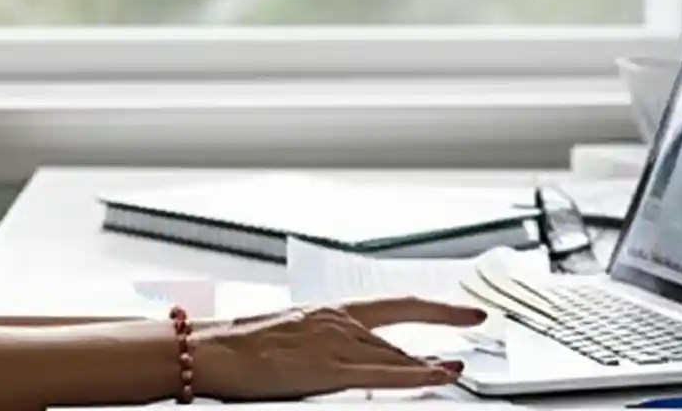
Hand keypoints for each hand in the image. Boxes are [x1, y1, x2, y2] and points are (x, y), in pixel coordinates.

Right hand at [193, 296, 485, 401]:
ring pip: (395, 355)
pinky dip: (416, 375)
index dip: (433, 306)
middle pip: (400, 332)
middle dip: (441, 330)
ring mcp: (335, 344)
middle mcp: (338, 321)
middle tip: (473, 329)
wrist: (209, 350)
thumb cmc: (238, 346)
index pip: (394, 305)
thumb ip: (322, 341)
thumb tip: (340, 354)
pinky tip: (439, 376)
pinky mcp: (327, 369)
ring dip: (430, 363)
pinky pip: (383, 375)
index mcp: (329, 311)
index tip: (462, 309)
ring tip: (456, 368)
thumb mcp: (289, 334)